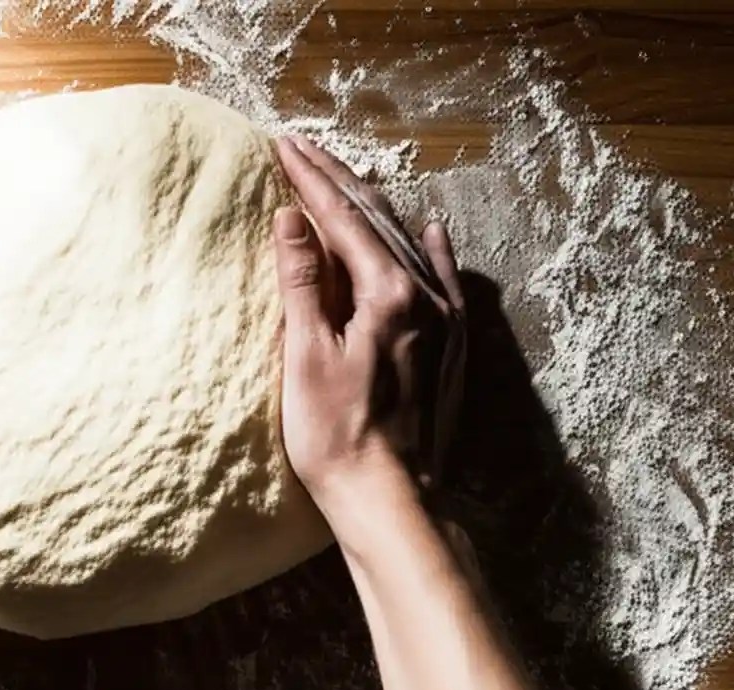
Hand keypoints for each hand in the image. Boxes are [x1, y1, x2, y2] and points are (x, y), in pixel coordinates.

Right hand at [272, 135, 464, 501]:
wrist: (394, 499)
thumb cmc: (338, 436)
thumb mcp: (307, 356)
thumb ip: (303, 282)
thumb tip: (290, 218)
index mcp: (388, 293)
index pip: (342, 218)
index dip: (309, 180)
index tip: (282, 145)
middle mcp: (426, 295)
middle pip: (377, 220)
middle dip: (337, 181)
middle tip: (303, 147)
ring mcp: (445, 319)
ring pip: (407, 243)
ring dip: (372, 208)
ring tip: (344, 179)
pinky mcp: (451, 344)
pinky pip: (445, 278)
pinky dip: (430, 248)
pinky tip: (431, 230)